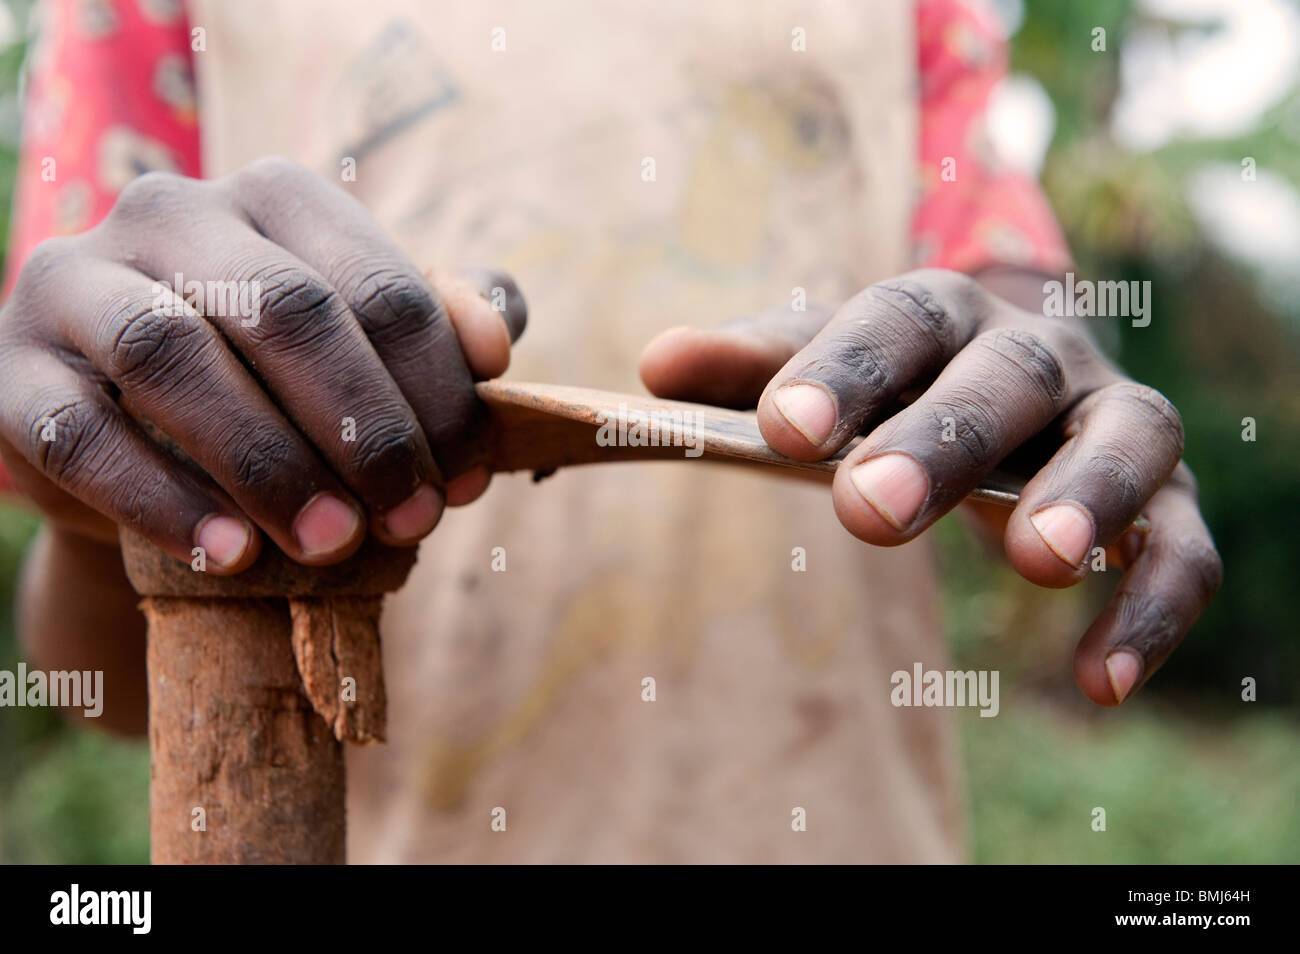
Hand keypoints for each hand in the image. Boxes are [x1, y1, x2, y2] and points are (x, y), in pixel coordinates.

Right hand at [0, 157, 525, 572]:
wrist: (139, 443)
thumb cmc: (279, 390)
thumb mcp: (364, 353)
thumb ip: (438, 327)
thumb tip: (497, 339)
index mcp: (275, 198)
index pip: (379, 286)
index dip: (437, 391)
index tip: (468, 481)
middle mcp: (170, 212)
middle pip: (286, 311)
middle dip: (363, 428)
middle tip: (410, 520)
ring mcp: (76, 282)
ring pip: (173, 356)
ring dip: (268, 462)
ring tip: (333, 545)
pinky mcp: (10, 369)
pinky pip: (79, 433)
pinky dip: (159, 499)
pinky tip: (227, 554)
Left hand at [640, 268, 1220, 705]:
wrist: (1011, 380)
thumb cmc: (892, 385)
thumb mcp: (820, 370)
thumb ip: (749, 370)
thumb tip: (656, 367)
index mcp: (941, 312)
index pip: (895, 320)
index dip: (842, 371)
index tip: (781, 431)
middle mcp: (1038, 353)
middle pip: (1004, 377)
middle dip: (942, 440)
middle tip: (869, 511)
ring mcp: (1113, 420)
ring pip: (1126, 440)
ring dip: (1087, 497)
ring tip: (1037, 563)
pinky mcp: (1165, 500)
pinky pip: (1181, 547)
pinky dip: (1151, 609)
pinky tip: (1096, 684)